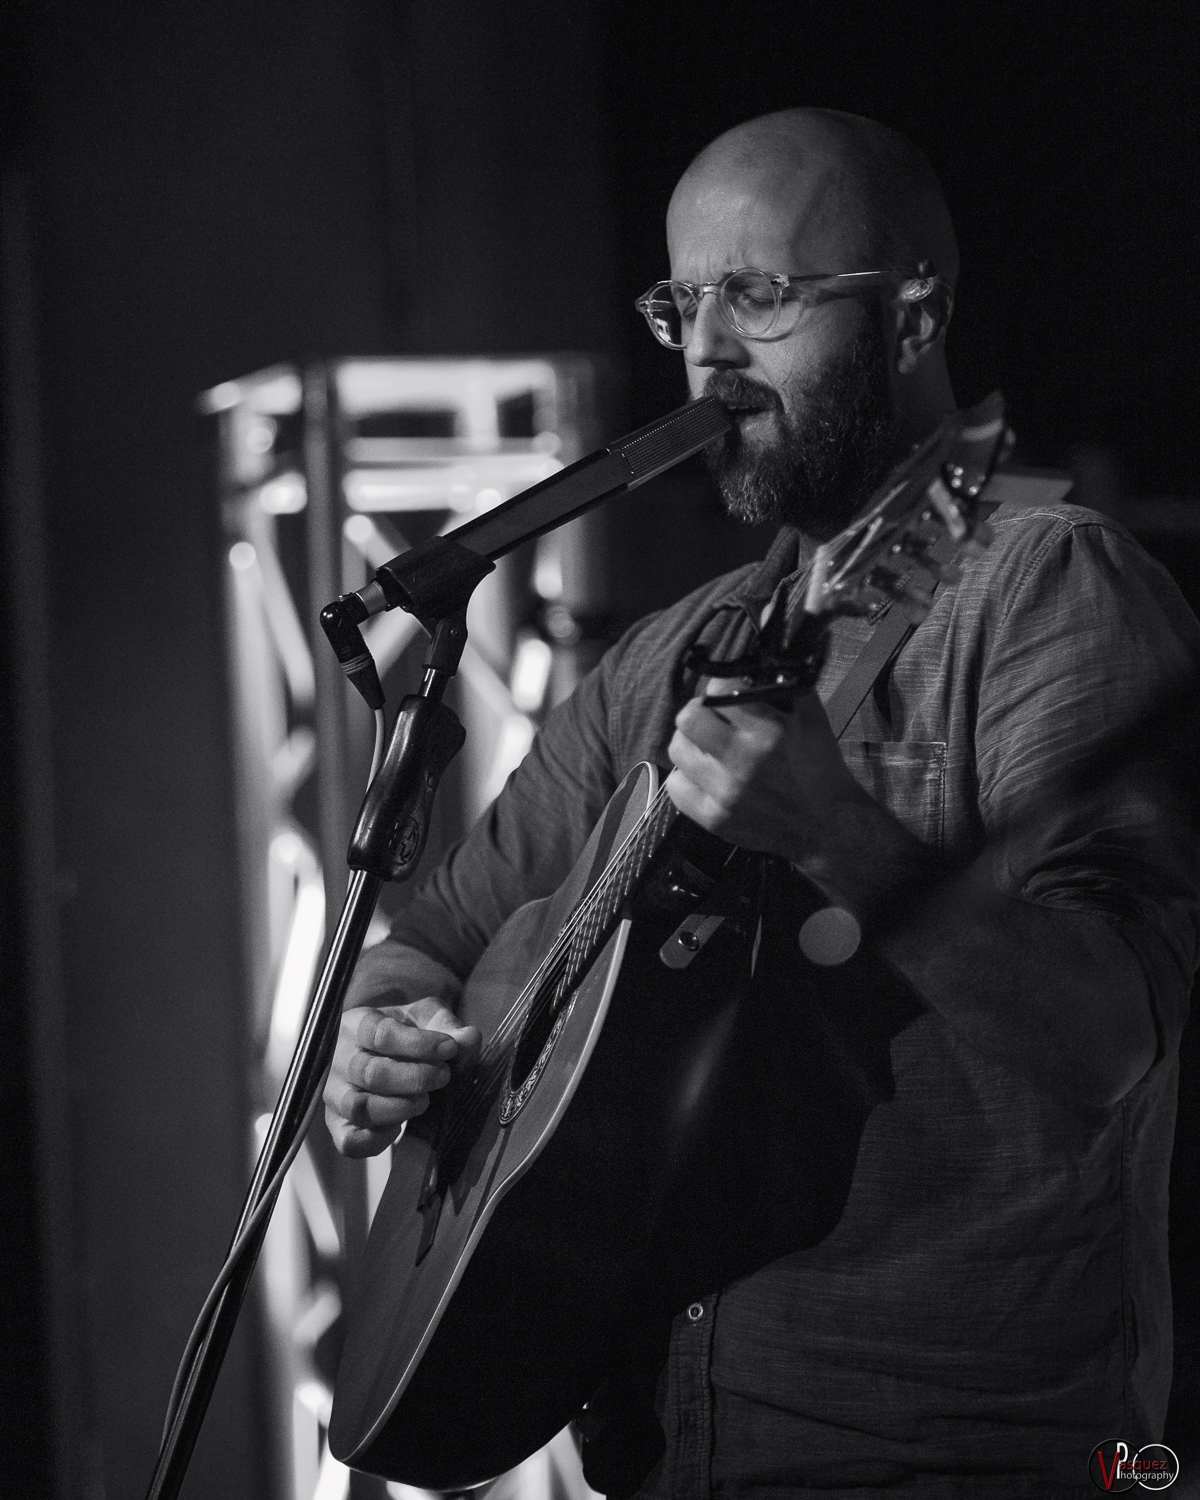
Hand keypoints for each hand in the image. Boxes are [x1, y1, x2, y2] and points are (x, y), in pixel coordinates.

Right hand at [324, 997, 481, 1157]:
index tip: (449, 1048)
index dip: (419, 1044)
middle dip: (415, 1078)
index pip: (381, 1034)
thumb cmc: (401, 1031)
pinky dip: (376, 1140)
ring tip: (425, 1101)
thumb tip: (469, 1040)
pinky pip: (349, 1141)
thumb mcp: (423, 1017)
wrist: (377, 1050)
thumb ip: (447, 1025)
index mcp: (356, 1024)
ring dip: (399, 1108)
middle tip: (443, 1076)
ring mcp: (333, 1094)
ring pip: (358, 1108)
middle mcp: (338, 1059)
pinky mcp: (337, 1124)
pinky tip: (399, 1128)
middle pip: (370, 1072)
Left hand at [666, 686, 871, 866]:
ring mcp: (724, 793)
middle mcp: (741, 760)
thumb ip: (783, 688)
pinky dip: (687, 777)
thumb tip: (752, 668)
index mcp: (768, 731)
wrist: (827, 828)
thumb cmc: (820, 767)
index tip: (727, 697)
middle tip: (711, 720)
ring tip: (707, 749)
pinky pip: (675, 787)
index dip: (721, 688)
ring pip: (677, 750)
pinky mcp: (713, 819)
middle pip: (688, 718)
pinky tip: (705, 777)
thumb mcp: (812, 718)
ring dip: (691, 744)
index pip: (718, 690)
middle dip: (698, 712)